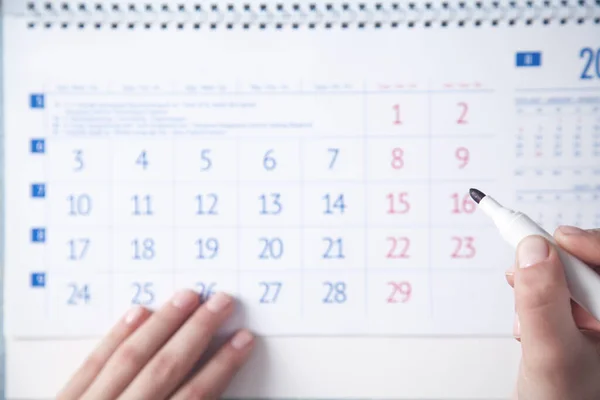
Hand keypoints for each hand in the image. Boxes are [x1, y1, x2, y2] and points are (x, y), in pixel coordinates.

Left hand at [57, 290, 254, 399]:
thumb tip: (213, 394)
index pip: (195, 398)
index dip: (223, 366)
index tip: (243, 339)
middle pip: (166, 368)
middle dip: (198, 331)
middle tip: (223, 302)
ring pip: (132, 357)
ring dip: (163, 323)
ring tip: (188, 296)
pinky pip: (93, 362)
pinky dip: (117, 335)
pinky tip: (138, 312)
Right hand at [505, 226, 599, 399]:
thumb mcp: (550, 354)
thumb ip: (541, 303)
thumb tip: (533, 251)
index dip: (588, 246)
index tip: (555, 239)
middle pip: (587, 265)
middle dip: (553, 267)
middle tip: (524, 272)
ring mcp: (593, 316)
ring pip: (567, 275)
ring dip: (538, 286)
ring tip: (525, 315)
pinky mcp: (575, 317)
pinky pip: (555, 289)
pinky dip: (533, 298)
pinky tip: (527, 321)